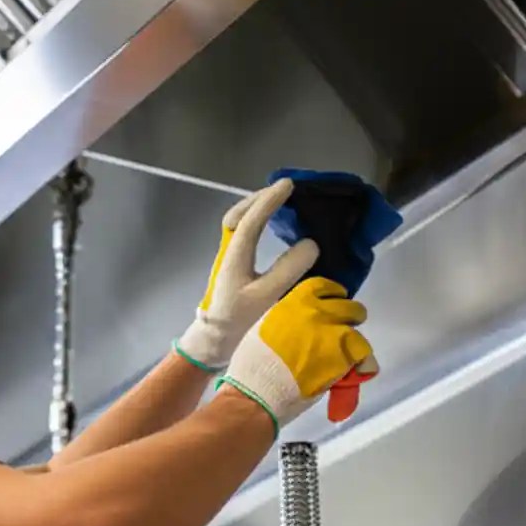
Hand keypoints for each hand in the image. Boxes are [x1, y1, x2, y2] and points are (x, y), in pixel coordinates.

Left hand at [173, 179, 318, 371]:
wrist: (214, 340)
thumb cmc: (238, 319)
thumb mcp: (266, 296)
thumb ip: (288, 269)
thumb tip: (311, 243)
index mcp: (235, 254)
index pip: (252, 218)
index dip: (270, 200)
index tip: (289, 185)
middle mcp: (229, 250)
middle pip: (240, 214)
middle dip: (261, 197)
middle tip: (284, 189)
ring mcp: (229, 257)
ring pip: (239, 222)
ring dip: (257, 208)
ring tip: (279, 201)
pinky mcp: (233, 266)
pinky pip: (244, 233)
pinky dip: (257, 221)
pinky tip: (270, 226)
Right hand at [217, 277, 377, 435]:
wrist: (258, 390)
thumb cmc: (253, 363)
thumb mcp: (267, 325)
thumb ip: (289, 318)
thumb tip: (302, 324)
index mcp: (295, 301)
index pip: (324, 286)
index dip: (332, 295)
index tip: (331, 304)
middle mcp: (319, 311)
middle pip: (348, 306)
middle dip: (347, 317)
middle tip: (340, 333)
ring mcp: (334, 332)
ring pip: (358, 329)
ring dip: (354, 339)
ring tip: (350, 353)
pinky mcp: (344, 357)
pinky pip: (365, 356)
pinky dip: (364, 363)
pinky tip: (358, 370)